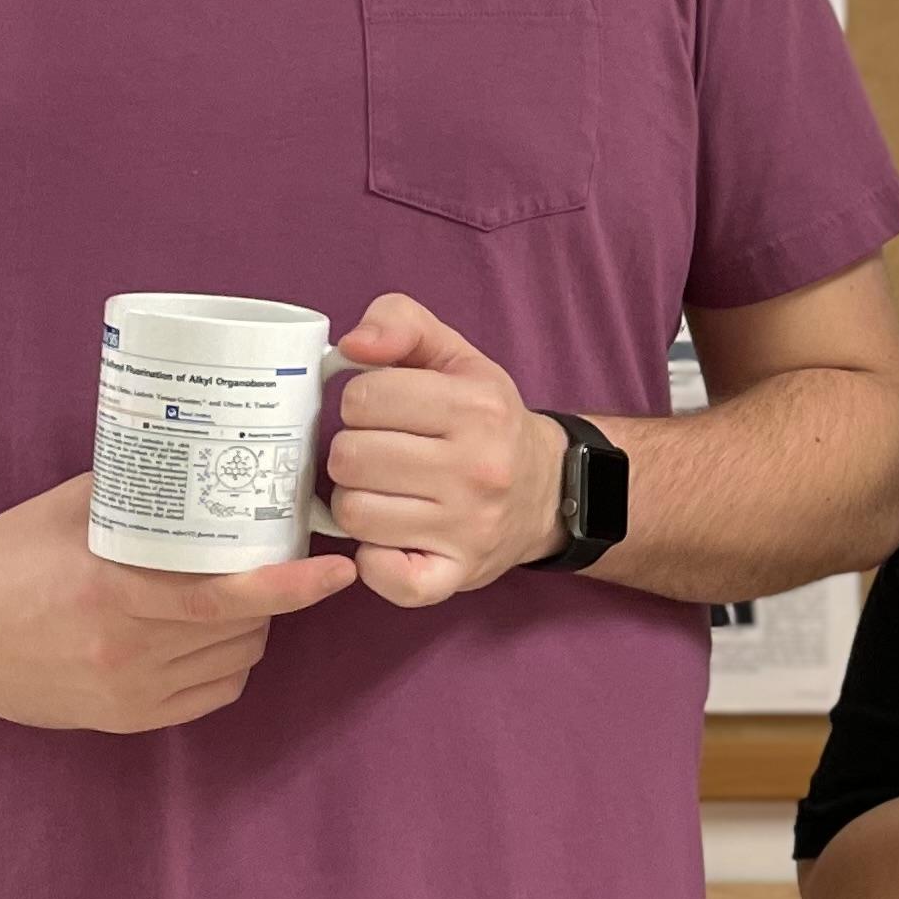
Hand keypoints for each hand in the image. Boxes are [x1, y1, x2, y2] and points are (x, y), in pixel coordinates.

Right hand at [0, 473, 353, 731]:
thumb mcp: (71, 511)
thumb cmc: (2, 559)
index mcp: (113, 592)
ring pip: (233, 664)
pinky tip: (210, 637)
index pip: (228, 596)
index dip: (292, 585)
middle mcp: (125, 651)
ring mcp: (125, 693)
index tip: (336, 570)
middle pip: (243, 630)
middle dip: (271, 596)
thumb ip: (140, 492)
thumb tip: (206, 462)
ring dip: (250, 630)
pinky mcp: (121, 722)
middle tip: (274, 561)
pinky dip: (224, 666)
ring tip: (235, 596)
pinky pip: (209, 696)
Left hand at [323, 291, 569, 606]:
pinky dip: (372, 561)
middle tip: (379, 454)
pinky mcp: (454, 576)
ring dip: (356, 501)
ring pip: (354, 513)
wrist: (548, 491)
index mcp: (476, 406)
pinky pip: (385, 577)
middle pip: (350, 457)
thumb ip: (400, 321)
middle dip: (352, 452)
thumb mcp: (455, 355)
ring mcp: (467, 528)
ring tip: (383, 492)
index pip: (362, 397)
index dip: (359, 401)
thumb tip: (352, 346)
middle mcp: (478, 468)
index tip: (381, 411)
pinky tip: (386, 540)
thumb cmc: (487, 421)